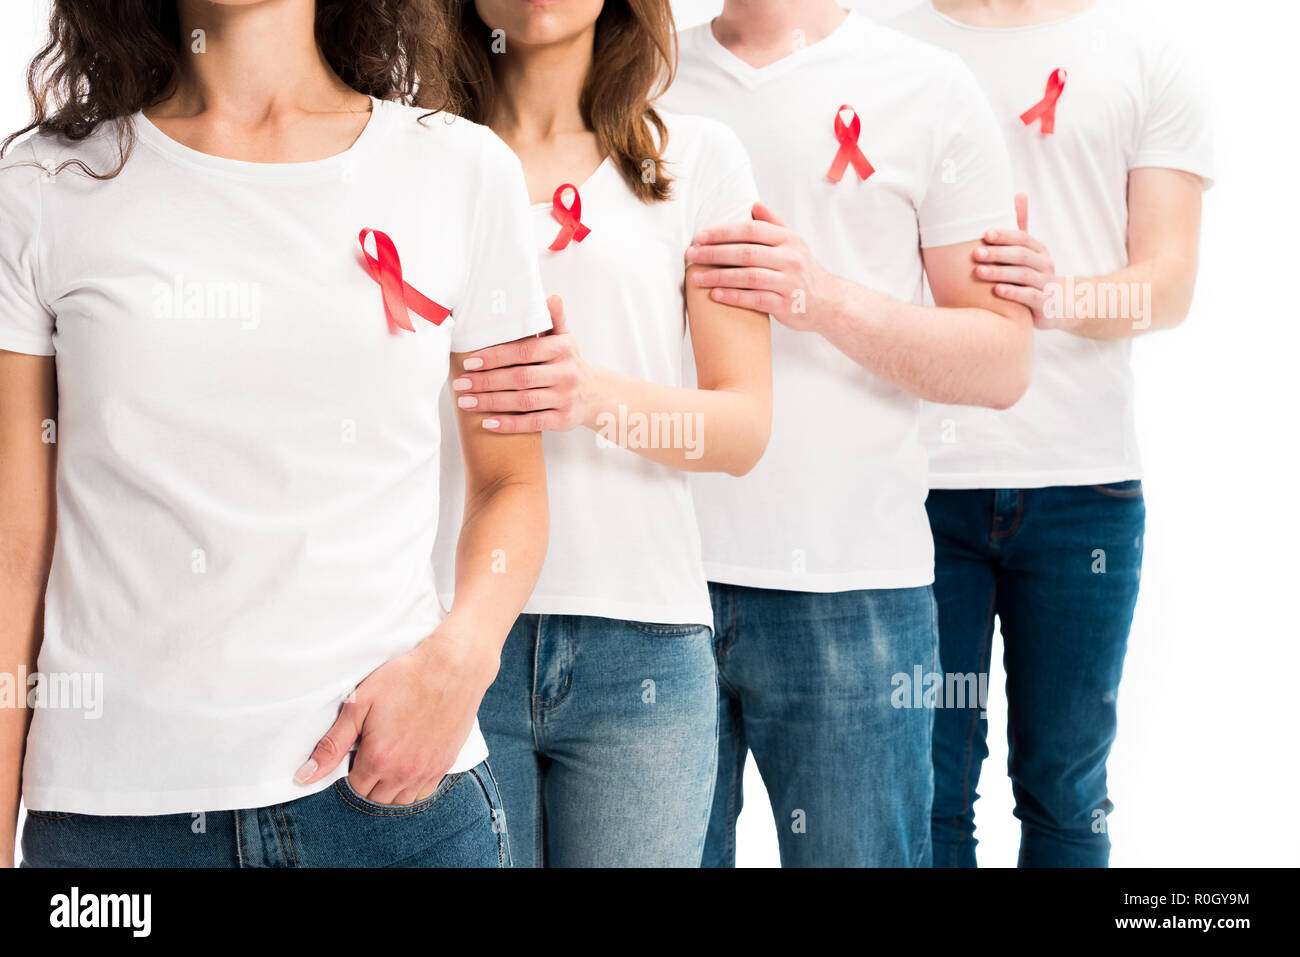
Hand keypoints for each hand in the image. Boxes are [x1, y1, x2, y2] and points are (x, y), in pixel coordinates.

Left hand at [294, 625, 498, 805]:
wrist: (452, 666)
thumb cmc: (404, 678)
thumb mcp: (359, 704)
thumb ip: (332, 744)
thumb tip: (304, 776)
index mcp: (378, 758)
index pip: (354, 786)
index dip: (351, 768)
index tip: (358, 747)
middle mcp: (403, 772)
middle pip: (376, 797)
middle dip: (369, 780)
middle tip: (373, 750)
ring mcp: (427, 770)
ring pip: (401, 799)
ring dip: (390, 787)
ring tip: (391, 759)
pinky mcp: (445, 763)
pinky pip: (425, 791)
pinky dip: (414, 784)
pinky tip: (411, 763)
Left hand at [453, 295, 592, 433]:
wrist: (595, 394)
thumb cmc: (569, 363)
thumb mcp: (565, 339)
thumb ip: (554, 320)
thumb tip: (551, 297)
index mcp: (562, 349)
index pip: (524, 351)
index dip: (495, 357)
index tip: (470, 362)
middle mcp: (565, 373)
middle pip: (520, 378)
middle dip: (486, 382)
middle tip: (460, 384)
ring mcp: (565, 398)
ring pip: (523, 401)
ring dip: (491, 402)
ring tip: (466, 402)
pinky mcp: (563, 419)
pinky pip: (533, 423)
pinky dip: (509, 424)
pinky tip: (488, 423)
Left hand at [685, 201, 843, 331]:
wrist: (827, 302)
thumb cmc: (802, 271)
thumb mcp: (793, 243)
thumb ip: (774, 224)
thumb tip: (754, 204)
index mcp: (788, 240)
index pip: (752, 230)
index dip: (724, 232)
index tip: (700, 236)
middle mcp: (790, 258)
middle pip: (746, 252)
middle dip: (715, 253)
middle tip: (691, 255)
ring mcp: (788, 282)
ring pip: (748, 276)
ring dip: (719, 276)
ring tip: (696, 277)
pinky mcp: (785, 304)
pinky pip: (754, 299)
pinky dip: (733, 296)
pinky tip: (715, 295)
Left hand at [976, 193, 1060, 328]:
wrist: (1053, 308)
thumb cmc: (1030, 276)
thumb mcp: (1026, 253)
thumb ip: (1020, 228)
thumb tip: (1019, 194)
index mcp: (1038, 250)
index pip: (1023, 238)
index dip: (1005, 235)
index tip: (984, 234)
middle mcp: (1045, 264)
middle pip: (1022, 255)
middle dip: (998, 253)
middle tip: (976, 254)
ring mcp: (1046, 284)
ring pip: (1024, 275)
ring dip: (1001, 273)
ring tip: (979, 272)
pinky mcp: (1045, 303)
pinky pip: (1030, 296)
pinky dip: (1013, 293)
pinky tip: (997, 291)